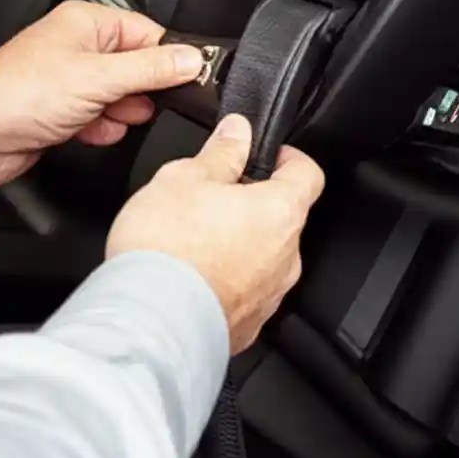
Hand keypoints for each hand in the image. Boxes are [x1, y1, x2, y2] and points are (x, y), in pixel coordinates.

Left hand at [0, 0, 205, 187]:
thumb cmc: (18, 94)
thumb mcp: (99, 78)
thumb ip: (151, 69)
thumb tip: (192, 59)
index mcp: (88, 22)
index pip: (149, 33)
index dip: (168, 58)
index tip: (187, 79)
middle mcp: (79, 46)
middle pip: (138, 66)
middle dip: (141, 91)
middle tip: (136, 102)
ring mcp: (71, 78)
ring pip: (121, 94)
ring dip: (122, 112)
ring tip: (107, 117)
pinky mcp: (64, 109)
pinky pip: (101, 115)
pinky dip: (102, 126)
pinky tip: (92, 130)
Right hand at [107, 114, 325, 353]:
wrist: (149, 323)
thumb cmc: (166, 251)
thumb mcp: (184, 178)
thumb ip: (220, 153)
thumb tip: (238, 132)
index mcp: (279, 212)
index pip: (308, 174)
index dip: (289, 159)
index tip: (268, 156)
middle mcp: (286, 255)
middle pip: (282, 217)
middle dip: (252, 204)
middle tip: (213, 198)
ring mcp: (270, 294)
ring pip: (264, 256)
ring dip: (239, 244)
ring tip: (194, 241)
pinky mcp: (249, 324)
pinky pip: (246, 292)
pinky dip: (226, 280)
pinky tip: (192, 276)